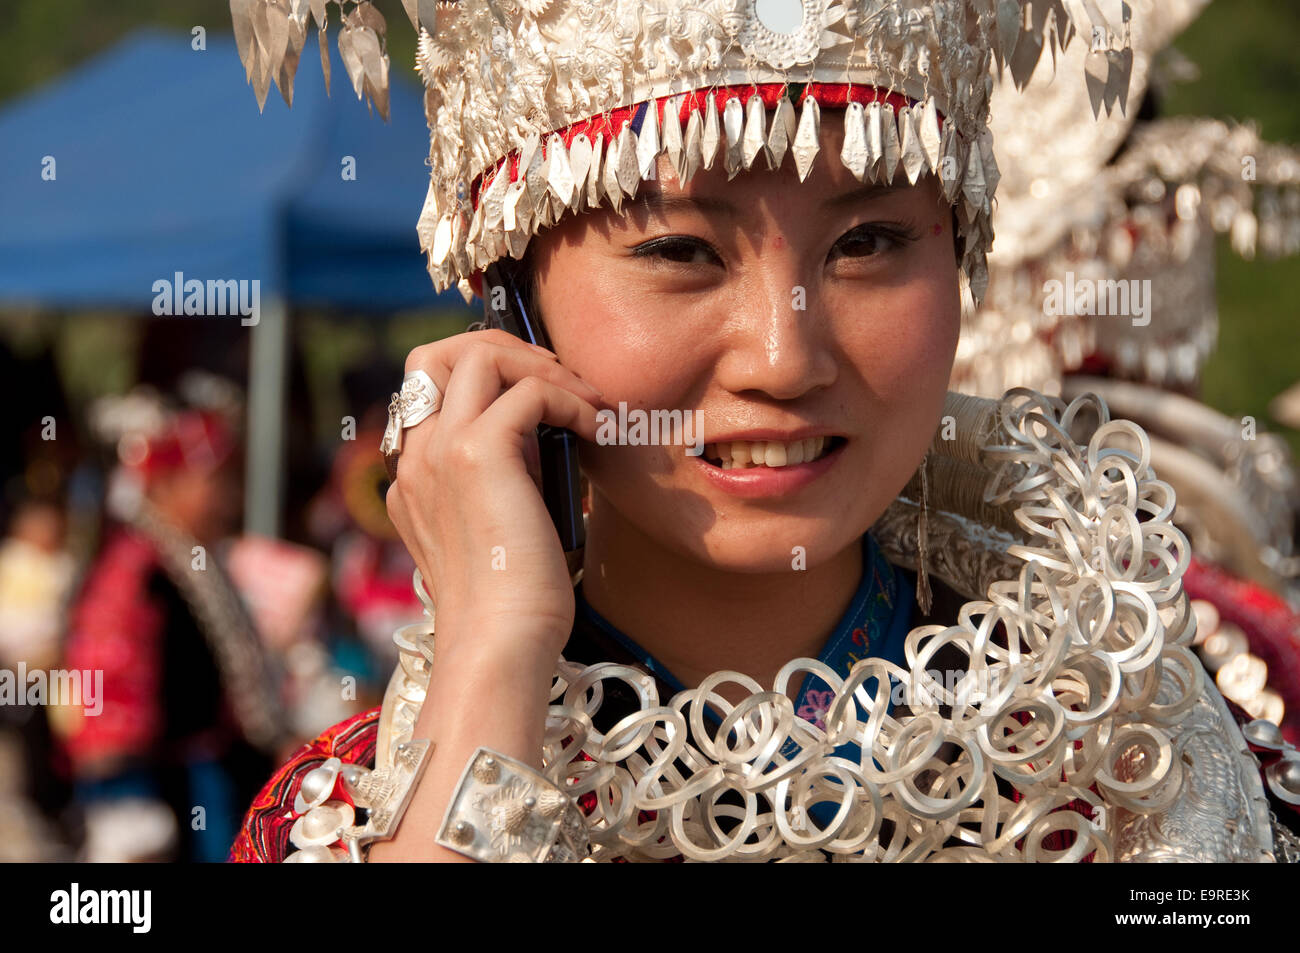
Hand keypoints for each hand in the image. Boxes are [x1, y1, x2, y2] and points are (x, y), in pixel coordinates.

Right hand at [385, 328, 604, 665]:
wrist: (498, 647)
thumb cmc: (513, 607)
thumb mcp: (501, 529)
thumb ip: (507, 482)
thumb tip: (553, 438)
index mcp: (414, 478)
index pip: (430, 388)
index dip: (486, 376)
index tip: (541, 397)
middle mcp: (416, 457)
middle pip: (438, 353)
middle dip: (506, 349)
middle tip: (561, 380)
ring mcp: (440, 452)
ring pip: (477, 355)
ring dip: (541, 366)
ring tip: (586, 402)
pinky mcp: (477, 454)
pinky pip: (529, 391)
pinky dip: (570, 400)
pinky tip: (597, 430)